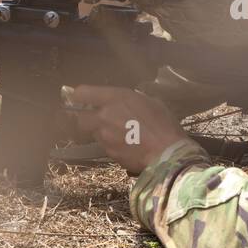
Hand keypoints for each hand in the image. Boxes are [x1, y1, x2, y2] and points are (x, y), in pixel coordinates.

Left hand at [71, 86, 189, 174]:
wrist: (167, 154)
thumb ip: (134, 101)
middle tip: (102, 121)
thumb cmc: (164, 124)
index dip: (80, 96)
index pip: (83, 93)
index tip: (83, 99)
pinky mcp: (108, 153)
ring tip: (120, 135)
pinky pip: (105, 147)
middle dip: (88, 119)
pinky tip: (127, 147)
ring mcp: (104, 136)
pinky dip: (112, 146)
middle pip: (81, 118)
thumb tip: (128, 104)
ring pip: (93, 133)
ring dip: (102, 133)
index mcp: (115, 98)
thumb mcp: (152, 103)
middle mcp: (104, 116)